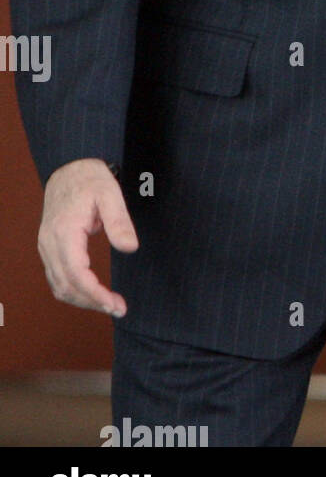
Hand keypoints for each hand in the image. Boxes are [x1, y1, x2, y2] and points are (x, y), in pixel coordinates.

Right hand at [38, 158, 138, 315]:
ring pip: (58, 286)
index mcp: (64, 232)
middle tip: (118, 308)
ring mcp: (46, 247)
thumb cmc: (90, 179)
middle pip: (65, 286)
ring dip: (82, 300)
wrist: (69, 168)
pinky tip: (92, 292)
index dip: (95, 294)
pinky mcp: (49, 248)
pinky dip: (73, 290)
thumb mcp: (110, 194)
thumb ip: (119, 222)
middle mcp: (49, 244)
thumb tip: (130, 248)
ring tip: (108, 303)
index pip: (76, 275)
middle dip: (91, 302)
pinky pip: (56, 277)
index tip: (115, 304)